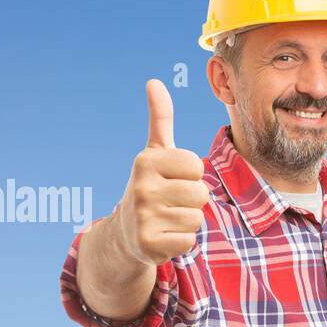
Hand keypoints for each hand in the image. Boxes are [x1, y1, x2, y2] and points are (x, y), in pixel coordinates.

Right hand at [115, 79, 209, 265]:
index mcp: (145, 161)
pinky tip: (164, 237)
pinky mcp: (149, 245)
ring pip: (197, 218)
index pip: (196, 166)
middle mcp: (141, 187)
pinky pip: (189, 241)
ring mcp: (143, 217)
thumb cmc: (150, 187)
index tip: (172, 180)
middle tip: (170, 203)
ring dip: (188, 222)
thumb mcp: (154, 153)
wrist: (126, 234)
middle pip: (200, 193)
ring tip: (167, 219)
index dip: (191, 176)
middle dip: (192, 201)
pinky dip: (182, 242)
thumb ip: (160, 119)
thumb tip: (155, 82)